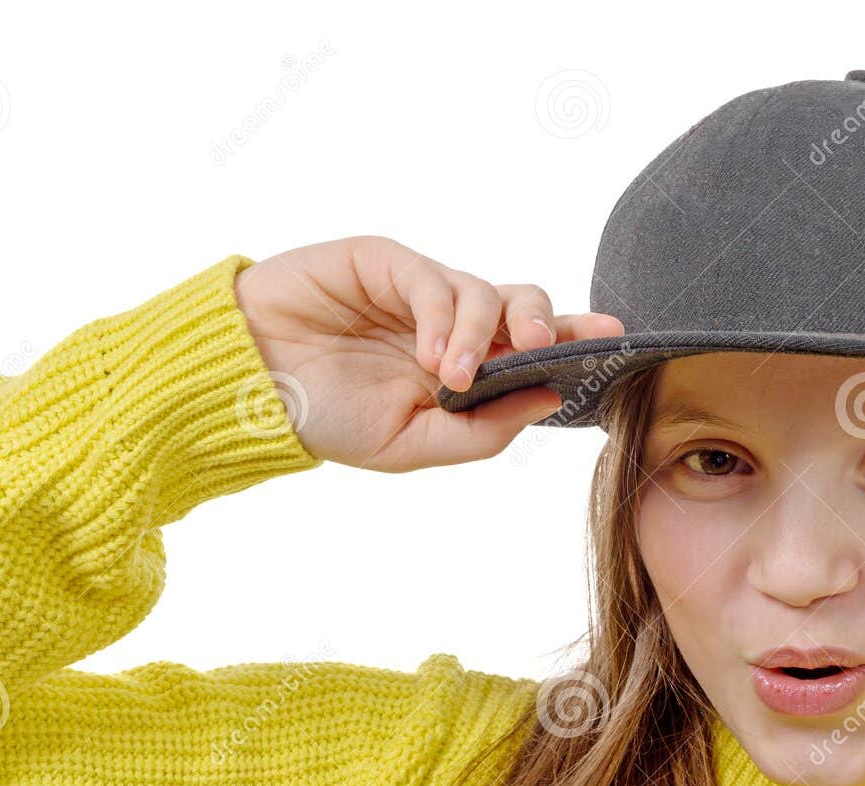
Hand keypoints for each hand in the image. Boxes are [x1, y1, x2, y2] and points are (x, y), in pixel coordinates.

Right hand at [232, 235, 624, 471]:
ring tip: (453, 378)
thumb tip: (549, 399)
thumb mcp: (412, 444)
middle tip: (542, 352)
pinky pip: (434, 280)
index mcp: (465, 366)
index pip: (533, 345)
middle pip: (524, 304)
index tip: (615, 338)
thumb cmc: (325, 416)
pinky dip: (446, 318)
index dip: (576, 336)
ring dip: (482, 337)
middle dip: (546, 324)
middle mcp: (451, 323)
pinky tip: (434, 356)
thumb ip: (482, 429)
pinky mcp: (384, 261)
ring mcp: (419, 290)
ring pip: (485, 291)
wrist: (248, 391)